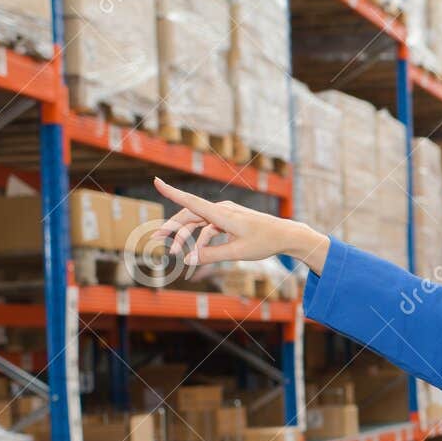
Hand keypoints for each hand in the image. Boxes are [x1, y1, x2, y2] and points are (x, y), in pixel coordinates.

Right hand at [153, 178, 330, 274]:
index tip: (156, 181)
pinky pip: (209, 226)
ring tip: (175, 253)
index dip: (172, 192)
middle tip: (156, 240)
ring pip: (198, 222)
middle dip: (173, 229)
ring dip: (186, 236)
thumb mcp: (237, 253)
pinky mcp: (230, 220)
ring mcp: (226, 213)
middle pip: (190, 215)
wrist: (286, 235)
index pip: (191, 202)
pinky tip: (197, 252)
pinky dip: (201, 238)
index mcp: (222, 214)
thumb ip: (210, 256)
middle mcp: (222, 209)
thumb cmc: (264, 242)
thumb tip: (187, 260)